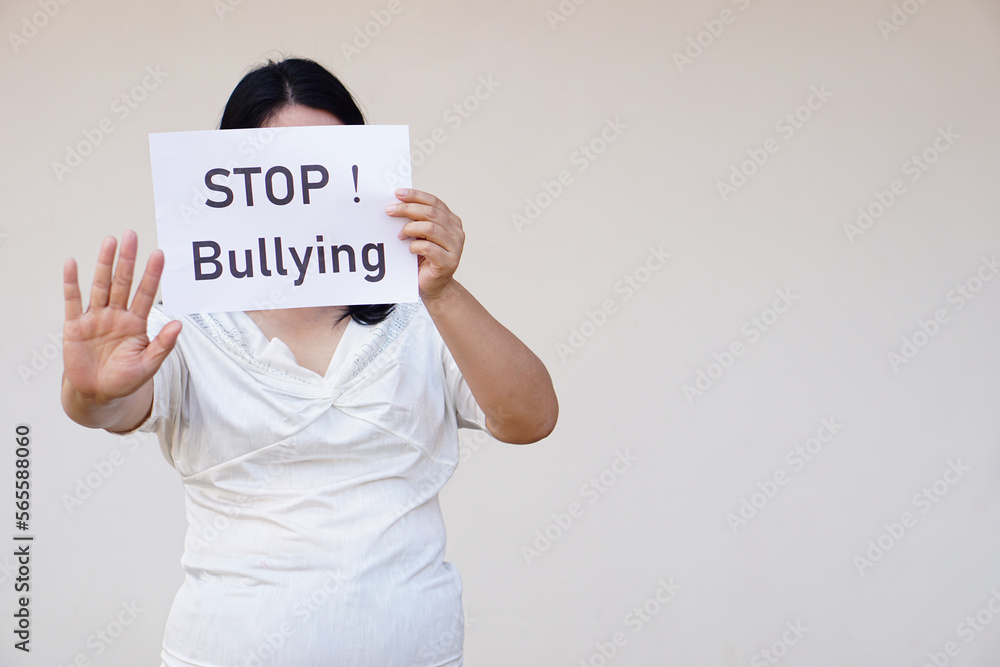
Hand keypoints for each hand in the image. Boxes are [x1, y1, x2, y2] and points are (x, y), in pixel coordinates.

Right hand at [62, 230, 180, 403]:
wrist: (97, 394)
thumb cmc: (124, 380)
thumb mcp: (148, 366)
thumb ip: (163, 345)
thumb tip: (179, 324)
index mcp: (136, 323)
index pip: (146, 293)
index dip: (152, 275)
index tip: (159, 254)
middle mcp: (117, 315)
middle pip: (123, 282)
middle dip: (128, 260)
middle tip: (131, 236)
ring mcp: (96, 318)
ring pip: (101, 285)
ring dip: (105, 264)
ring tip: (110, 241)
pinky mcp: (75, 326)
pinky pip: (73, 301)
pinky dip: (71, 283)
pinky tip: (72, 264)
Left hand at [386, 189, 464, 300]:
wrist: (433, 287)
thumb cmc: (424, 260)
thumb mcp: (421, 235)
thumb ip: (417, 220)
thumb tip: (397, 204)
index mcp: (451, 221)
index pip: (434, 202)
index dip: (416, 196)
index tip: (398, 193)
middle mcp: (456, 232)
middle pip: (431, 213)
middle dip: (407, 209)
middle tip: (390, 211)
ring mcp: (455, 248)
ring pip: (431, 228)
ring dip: (410, 229)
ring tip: (400, 235)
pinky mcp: (449, 262)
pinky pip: (429, 248)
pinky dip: (415, 246)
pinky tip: (409, 249)